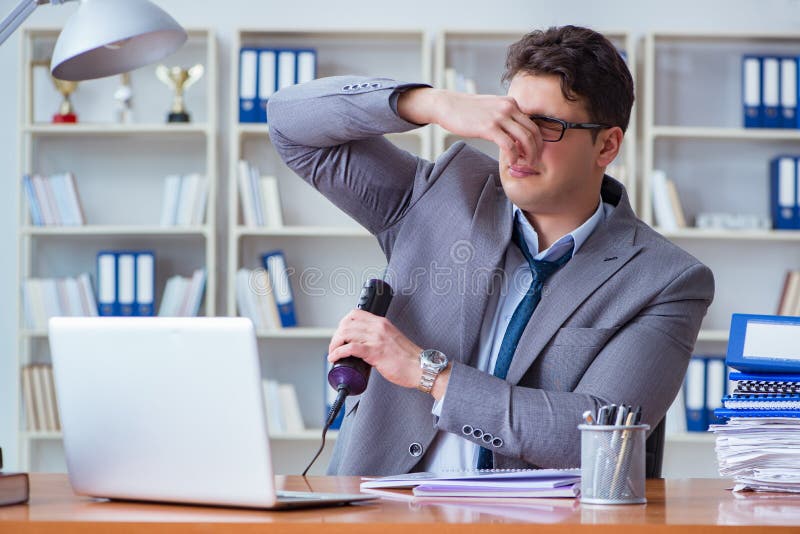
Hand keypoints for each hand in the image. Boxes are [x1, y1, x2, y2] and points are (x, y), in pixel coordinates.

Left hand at [327, 309, 421, 389]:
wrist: (420, 368)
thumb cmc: (408, 358)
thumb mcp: (393, 339)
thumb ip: (379, 337)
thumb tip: (364, 344)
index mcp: (382, 322)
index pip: (355, 313)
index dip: (343, 322)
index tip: (340, 333)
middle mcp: (378, 327)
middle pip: (347, 323)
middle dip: (336, 335)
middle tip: (335, 345)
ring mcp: (376, 339)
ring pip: (346, 333)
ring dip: (334, 344)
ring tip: (333, 353)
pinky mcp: (375, 352)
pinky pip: (350, 348)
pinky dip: (338, 353)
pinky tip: (335, 358)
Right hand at [397, 87, 542, 168]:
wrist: (447, 105)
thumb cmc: (467, 110)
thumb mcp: (491, 108)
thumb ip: (505, 117)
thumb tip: (514, 134)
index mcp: (511, 102)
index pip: (532, 123)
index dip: (537, 140)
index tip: (533, 153)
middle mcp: (509, 107)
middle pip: (533, 131)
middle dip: (537, 149)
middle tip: (533, 162)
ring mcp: (499, 117)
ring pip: (525, 139)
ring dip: (528, 155)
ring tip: (524, 164)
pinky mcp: (489, 127)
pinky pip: (509, 145)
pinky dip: (513, 156)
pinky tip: (511, 162)